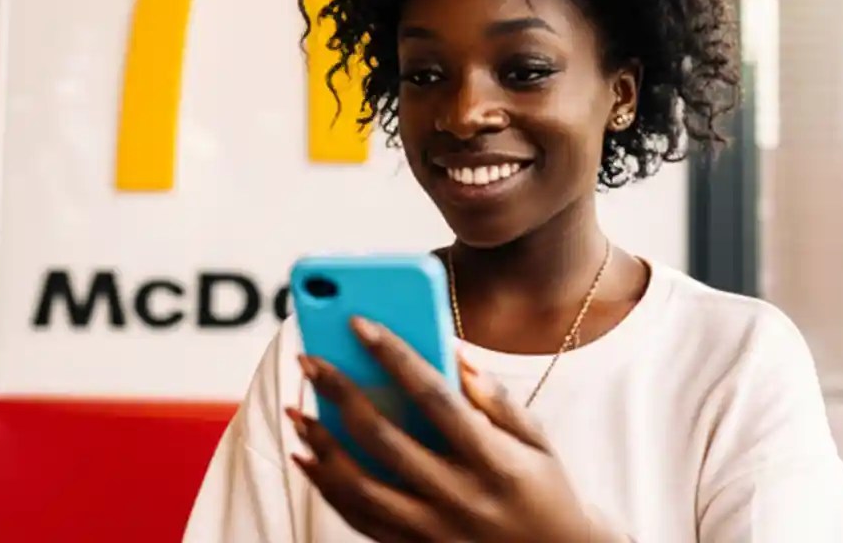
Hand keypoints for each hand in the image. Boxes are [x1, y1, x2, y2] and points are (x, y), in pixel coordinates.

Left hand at [286, 317, 626, 542]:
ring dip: (321, 444)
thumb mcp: (539, 443)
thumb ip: (498, 400)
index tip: (359, 322)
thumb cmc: (545, 491)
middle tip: (309, 358)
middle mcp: (459, 497)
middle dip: (340, 392)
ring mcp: (433, 530)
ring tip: (297, 410)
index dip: (395, 356)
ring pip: (360, 486)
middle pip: (384, 438)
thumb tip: (457, 355)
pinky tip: (306, 458)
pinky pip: (358, 519)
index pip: (435, 397)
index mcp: (494, 461)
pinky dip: (326, 487)